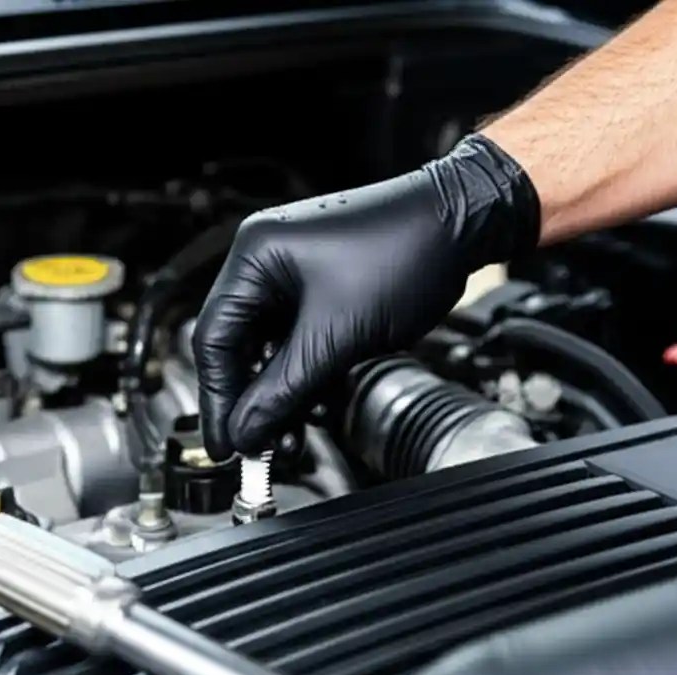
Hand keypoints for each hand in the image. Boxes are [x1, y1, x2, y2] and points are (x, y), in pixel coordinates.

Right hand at [192, 135, 540, 459]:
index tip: (225, 445)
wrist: (463, 223)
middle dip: (253, 403)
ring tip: (293, 438)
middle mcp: (267, 262)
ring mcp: (296, 276)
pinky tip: (317, 406)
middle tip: (258, 449)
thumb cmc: (402, 251)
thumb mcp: (336, 335)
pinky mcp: (325, 291)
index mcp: (254, 256)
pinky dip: (307, 377)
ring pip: (273, 351)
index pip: (213, 338)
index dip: (217, 398)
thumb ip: (284, 389)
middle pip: (240, 348)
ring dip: (282, 396)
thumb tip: (246, 430)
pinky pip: (301, 342)